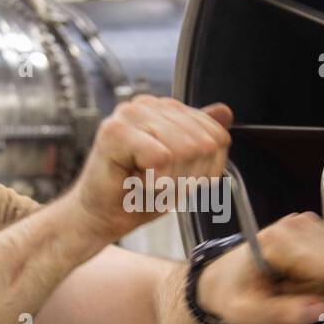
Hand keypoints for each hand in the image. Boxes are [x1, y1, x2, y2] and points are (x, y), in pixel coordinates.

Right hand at [68, 95, 232, 242]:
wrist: (98, 217)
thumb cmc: (135, 195)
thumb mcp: (181, 169)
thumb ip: (200, 138)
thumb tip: (225, 112)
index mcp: (165, 109)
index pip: (216, 135)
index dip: (208, 169)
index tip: (181, 180)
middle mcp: (148, 105)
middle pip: (203, 145)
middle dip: (188, 178)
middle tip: (160, 187)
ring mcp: (130, 114)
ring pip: (184, 151)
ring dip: (170, 183)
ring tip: (147, 185)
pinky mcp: (115, 131)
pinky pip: (160, 158)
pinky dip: (154, 182)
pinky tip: (136, 183)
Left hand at [196, 212, 323, 323]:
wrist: (226, 278)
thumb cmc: (235, 294)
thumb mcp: (249, 314)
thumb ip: (284, 314)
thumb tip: (323, 309)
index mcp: (276, 241)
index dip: (313, 291)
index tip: (285, 292)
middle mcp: (296, 224)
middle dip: (321, 285)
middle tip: (288, 288)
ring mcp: (308, 221)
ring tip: (291, 281)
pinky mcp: (316, 225)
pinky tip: (301, 273)